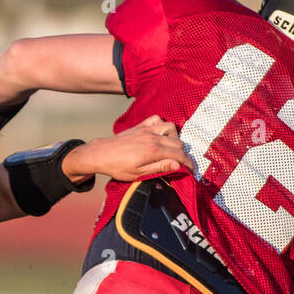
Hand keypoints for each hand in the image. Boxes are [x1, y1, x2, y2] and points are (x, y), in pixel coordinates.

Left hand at [62, 115, 191, 183]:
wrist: (101, 154)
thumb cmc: (118, 167)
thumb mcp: (139, 173)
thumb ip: (160, 168)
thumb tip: (178, 165)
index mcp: (154, 151)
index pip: (179, 155)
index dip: (189, 163)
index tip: (192, 170)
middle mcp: (153, 137)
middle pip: (178, 142)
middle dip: (183, 153)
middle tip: (181, 163)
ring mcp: (147, 129)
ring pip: (171, 128)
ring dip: (175, 138)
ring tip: (170, 148)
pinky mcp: (141, 126)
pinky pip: (157, 119)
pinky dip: (162, 125)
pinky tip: (160, 134)